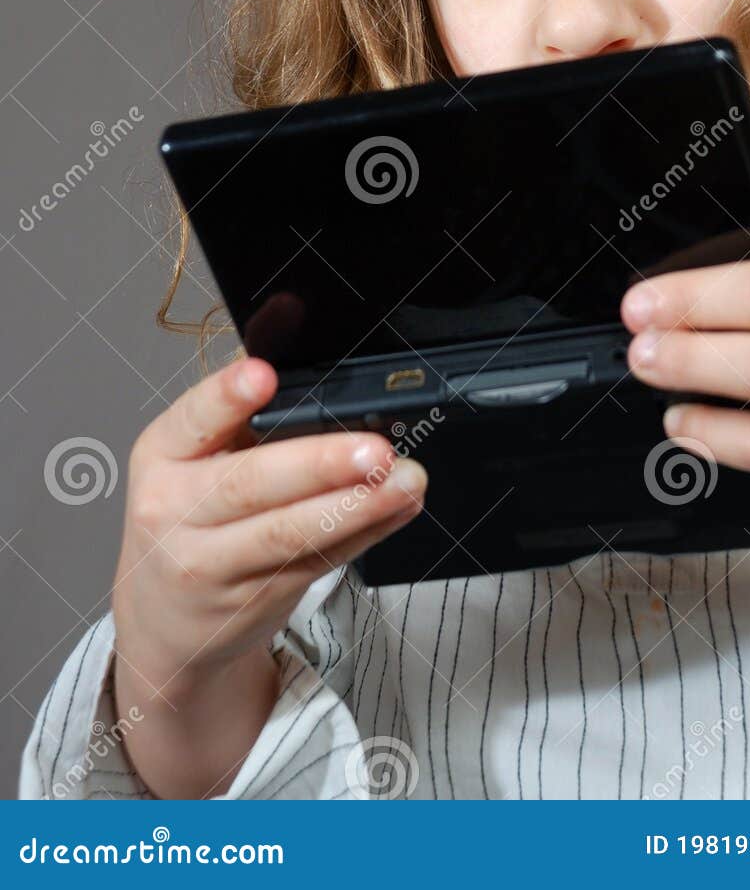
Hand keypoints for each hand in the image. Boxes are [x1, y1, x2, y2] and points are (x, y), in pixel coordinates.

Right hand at [112, 356, 426, 699]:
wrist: (162, 622)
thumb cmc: (186, 516)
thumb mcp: (191, 453)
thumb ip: (240, 396)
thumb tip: (289, 311)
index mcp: (163, 455)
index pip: (192, 420)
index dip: (227, 397)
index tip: (264, 376)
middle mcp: (177, 510)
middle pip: (251, 484)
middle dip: (319, 464)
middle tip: (375, 450)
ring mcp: (212, 563)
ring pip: (289, 533)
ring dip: (357, 506)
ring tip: (403, 481)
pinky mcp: (254, 600)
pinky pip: (316, 561)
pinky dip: (364, 533)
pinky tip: (397, 509)